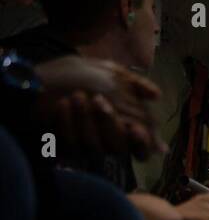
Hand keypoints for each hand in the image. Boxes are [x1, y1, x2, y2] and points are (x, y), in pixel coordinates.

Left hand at [34, 56, 165, 158]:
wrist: (38, 78)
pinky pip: (73, 144)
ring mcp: (89, 144)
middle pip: (122, 148)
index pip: (143, 144)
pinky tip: (63, 105)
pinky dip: (68, 122)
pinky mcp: (68, 146)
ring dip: (87, 119)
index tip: (136, 129)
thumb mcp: (108, 71)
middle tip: (99, 102)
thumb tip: (158, 96)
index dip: (142, 142)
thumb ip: (134, 83)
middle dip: (111, 124)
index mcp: (124, 122)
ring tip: (76, 96)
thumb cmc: (75, 75)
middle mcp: (110, 138)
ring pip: (98, 147)